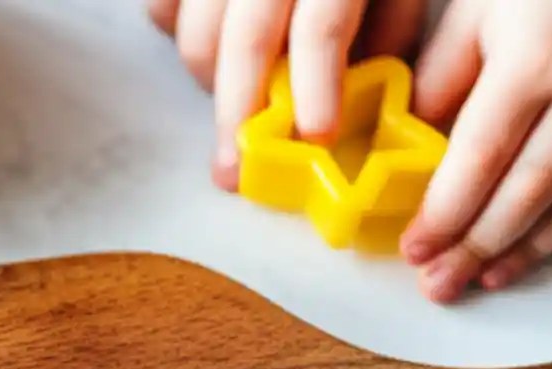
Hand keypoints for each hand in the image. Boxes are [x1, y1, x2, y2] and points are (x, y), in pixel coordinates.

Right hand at [147, 0, 426, 188]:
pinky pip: (159, 9)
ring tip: (235, 104)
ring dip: (211, 83)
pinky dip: (175, 35)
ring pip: (193, 33)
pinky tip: (209, 48)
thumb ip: (392, 23)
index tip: (316, 136)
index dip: (318, 85)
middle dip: (239, 112)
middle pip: (242, 39)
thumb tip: (369, 100)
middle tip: (236, 169)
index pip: (320, 25)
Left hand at [403, 0, 551, 302]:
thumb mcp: (480, 8)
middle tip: (439, 284)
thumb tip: (409, 139)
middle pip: (525, 194)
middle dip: (476, 248)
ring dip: (531, 249)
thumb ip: (442, 75)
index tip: (415, 250)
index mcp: (533, 65)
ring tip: (487, 278)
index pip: (479, 161)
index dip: (444, 215)